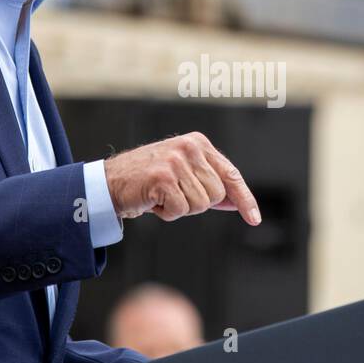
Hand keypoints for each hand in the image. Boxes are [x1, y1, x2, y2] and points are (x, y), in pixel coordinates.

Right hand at [103, 132, 259, 224]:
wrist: (110, 183)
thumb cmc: (147, 181)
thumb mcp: (183, 176)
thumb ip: (209, 185)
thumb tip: (235, 202)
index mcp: (198, 144)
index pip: (230, 174)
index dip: (244, 198)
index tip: (254, 218)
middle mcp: (189, 148)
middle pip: (216, 195)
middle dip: (196, 203)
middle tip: (174, 195)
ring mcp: (176, 161)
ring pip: (200, 205)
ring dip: (180, 208)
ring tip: (162, 196)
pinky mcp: (164, 178)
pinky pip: (181, 210)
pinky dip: (168, 213)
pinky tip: (154, 200)